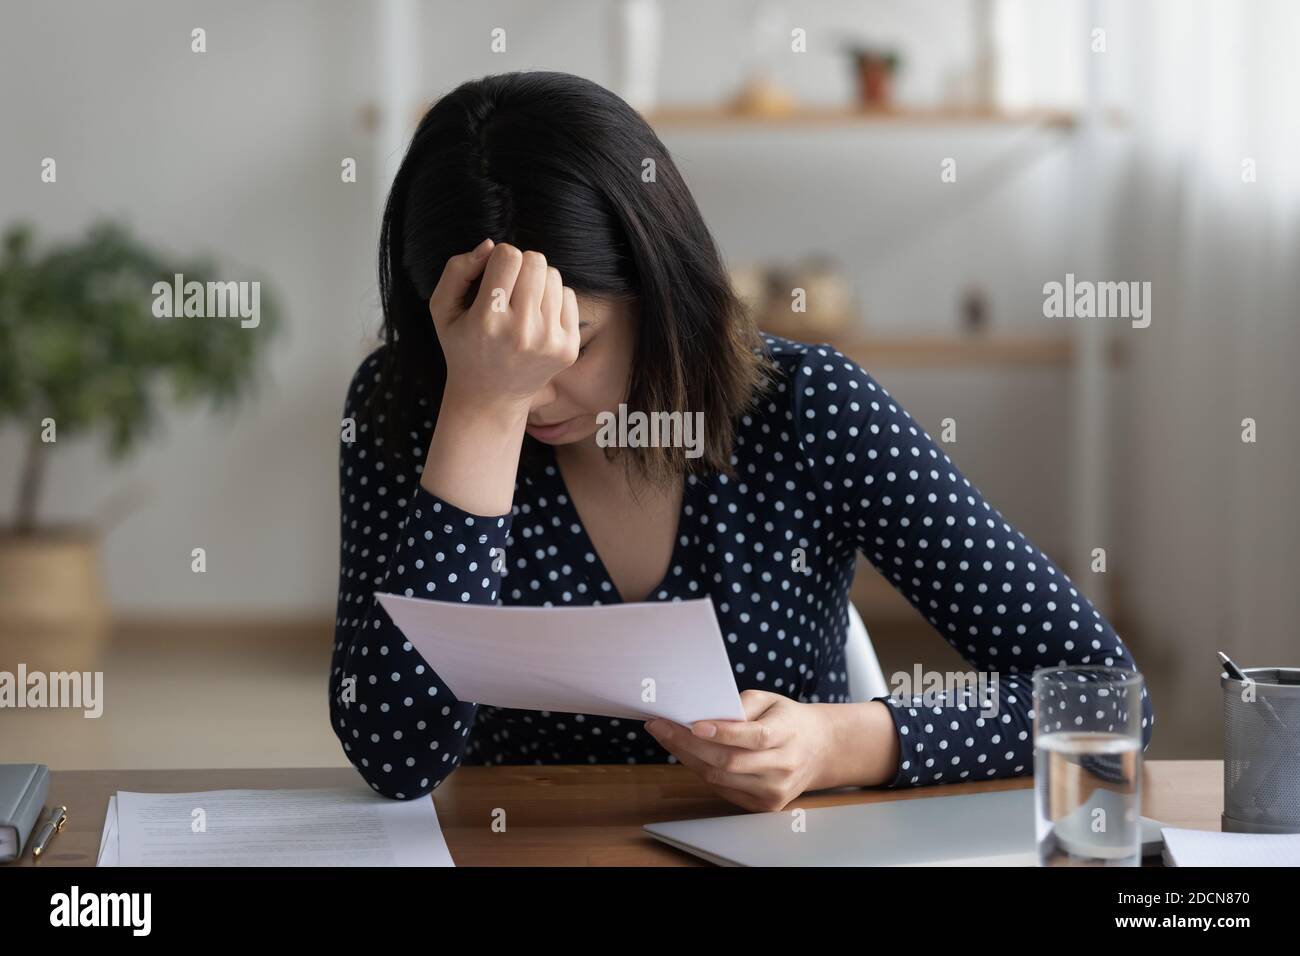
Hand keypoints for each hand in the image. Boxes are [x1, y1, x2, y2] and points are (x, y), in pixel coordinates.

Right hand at [429, 239, 579, 412]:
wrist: (490, 397)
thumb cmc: (463, 346)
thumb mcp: (442, 309)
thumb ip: (457, 270)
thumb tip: (491, 245)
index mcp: (488, 320)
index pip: (509, 256)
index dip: (499, 259)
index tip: (493, 276)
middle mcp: (521, 332)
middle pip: (536, 261)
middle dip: (521, 266)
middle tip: (509, 288)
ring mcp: (549, 342)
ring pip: (553, 276)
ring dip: (537, 282)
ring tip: (522, 304)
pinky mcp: (568, 348)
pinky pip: (568, 296)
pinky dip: (552, 299)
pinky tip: (536, 318)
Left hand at [644, 691, 901, 811]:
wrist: (820, 749)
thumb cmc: (787, 719)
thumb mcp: (771, 700)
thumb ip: (740, 704)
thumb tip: (703, 712)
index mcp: (786, 735)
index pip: (752, 737)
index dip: (722, 732)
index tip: (693, 723)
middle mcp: (782, 767)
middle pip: (728, 762)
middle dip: (688, 744)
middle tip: (660, 726)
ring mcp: (774, 791)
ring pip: (720, 779)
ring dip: (688, 758)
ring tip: (667, 736)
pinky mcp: (764, 806)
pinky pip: (723, 790)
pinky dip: (702, 771)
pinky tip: (688, 754)